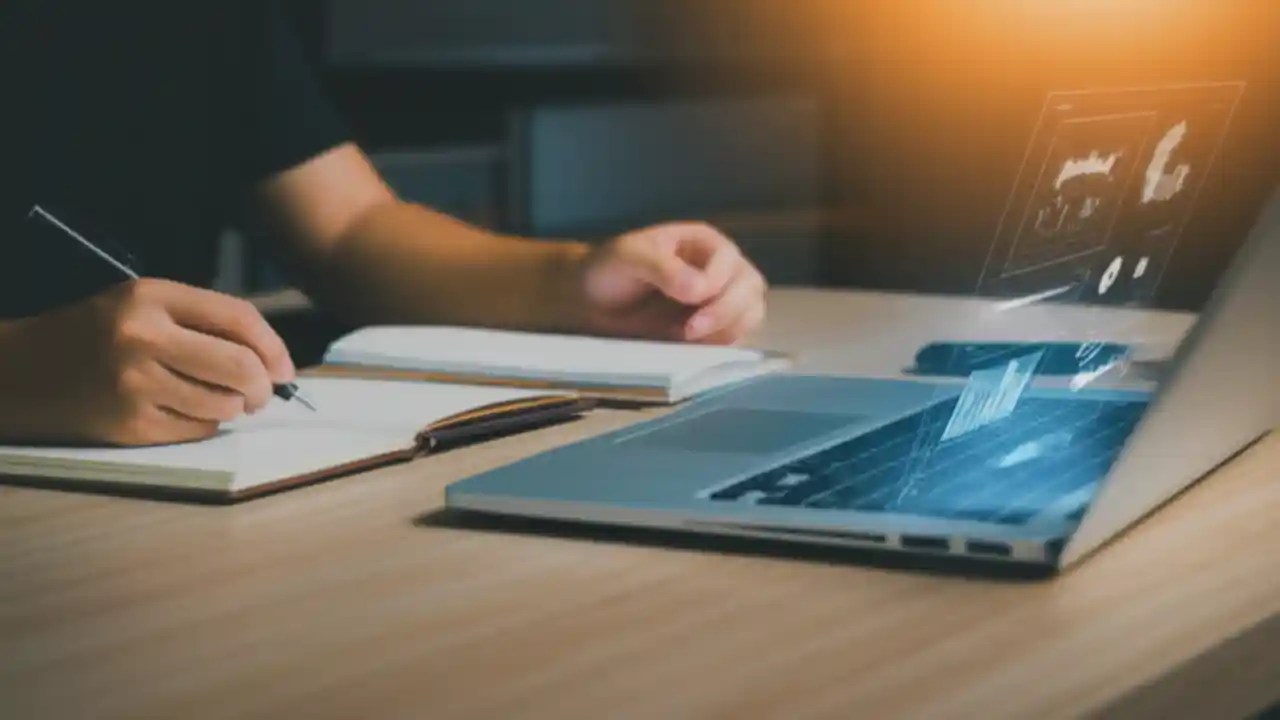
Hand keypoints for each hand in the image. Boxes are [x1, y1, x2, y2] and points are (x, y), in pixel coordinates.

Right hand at [0, 279, 294, 445]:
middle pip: (239, 366)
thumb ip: (203, 321)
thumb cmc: (94, 333)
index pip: (238, 318)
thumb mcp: (142, 304)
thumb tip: (273, 360)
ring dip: (237, 407)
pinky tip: (189, 411)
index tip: (285, 367)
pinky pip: (198, 428)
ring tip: (227, 401)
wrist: (20, 371)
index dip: (273, 346)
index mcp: (150, 297)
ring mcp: (135, 384)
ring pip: (224, 403)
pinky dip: (206, 423)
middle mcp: (143, 338)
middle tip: (264, 393)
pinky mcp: (130, 425)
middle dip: (264, 386)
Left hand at [577, 222, 766, 343]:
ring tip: (690, 340)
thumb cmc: (609, 272)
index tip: (689, 299)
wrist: (593, 306)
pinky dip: (723, 346)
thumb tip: (699, 290)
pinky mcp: (716, 329)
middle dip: (726, 311)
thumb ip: (662, 267)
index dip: (716, 283)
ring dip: (729, 330)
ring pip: (752, 313)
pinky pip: (738, 338)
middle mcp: (721, 268)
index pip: (729, 261)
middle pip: (750, 287)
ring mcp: (722, 300)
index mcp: (704, 243)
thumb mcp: (627, 258)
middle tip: (690, 331)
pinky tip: (694, 348)